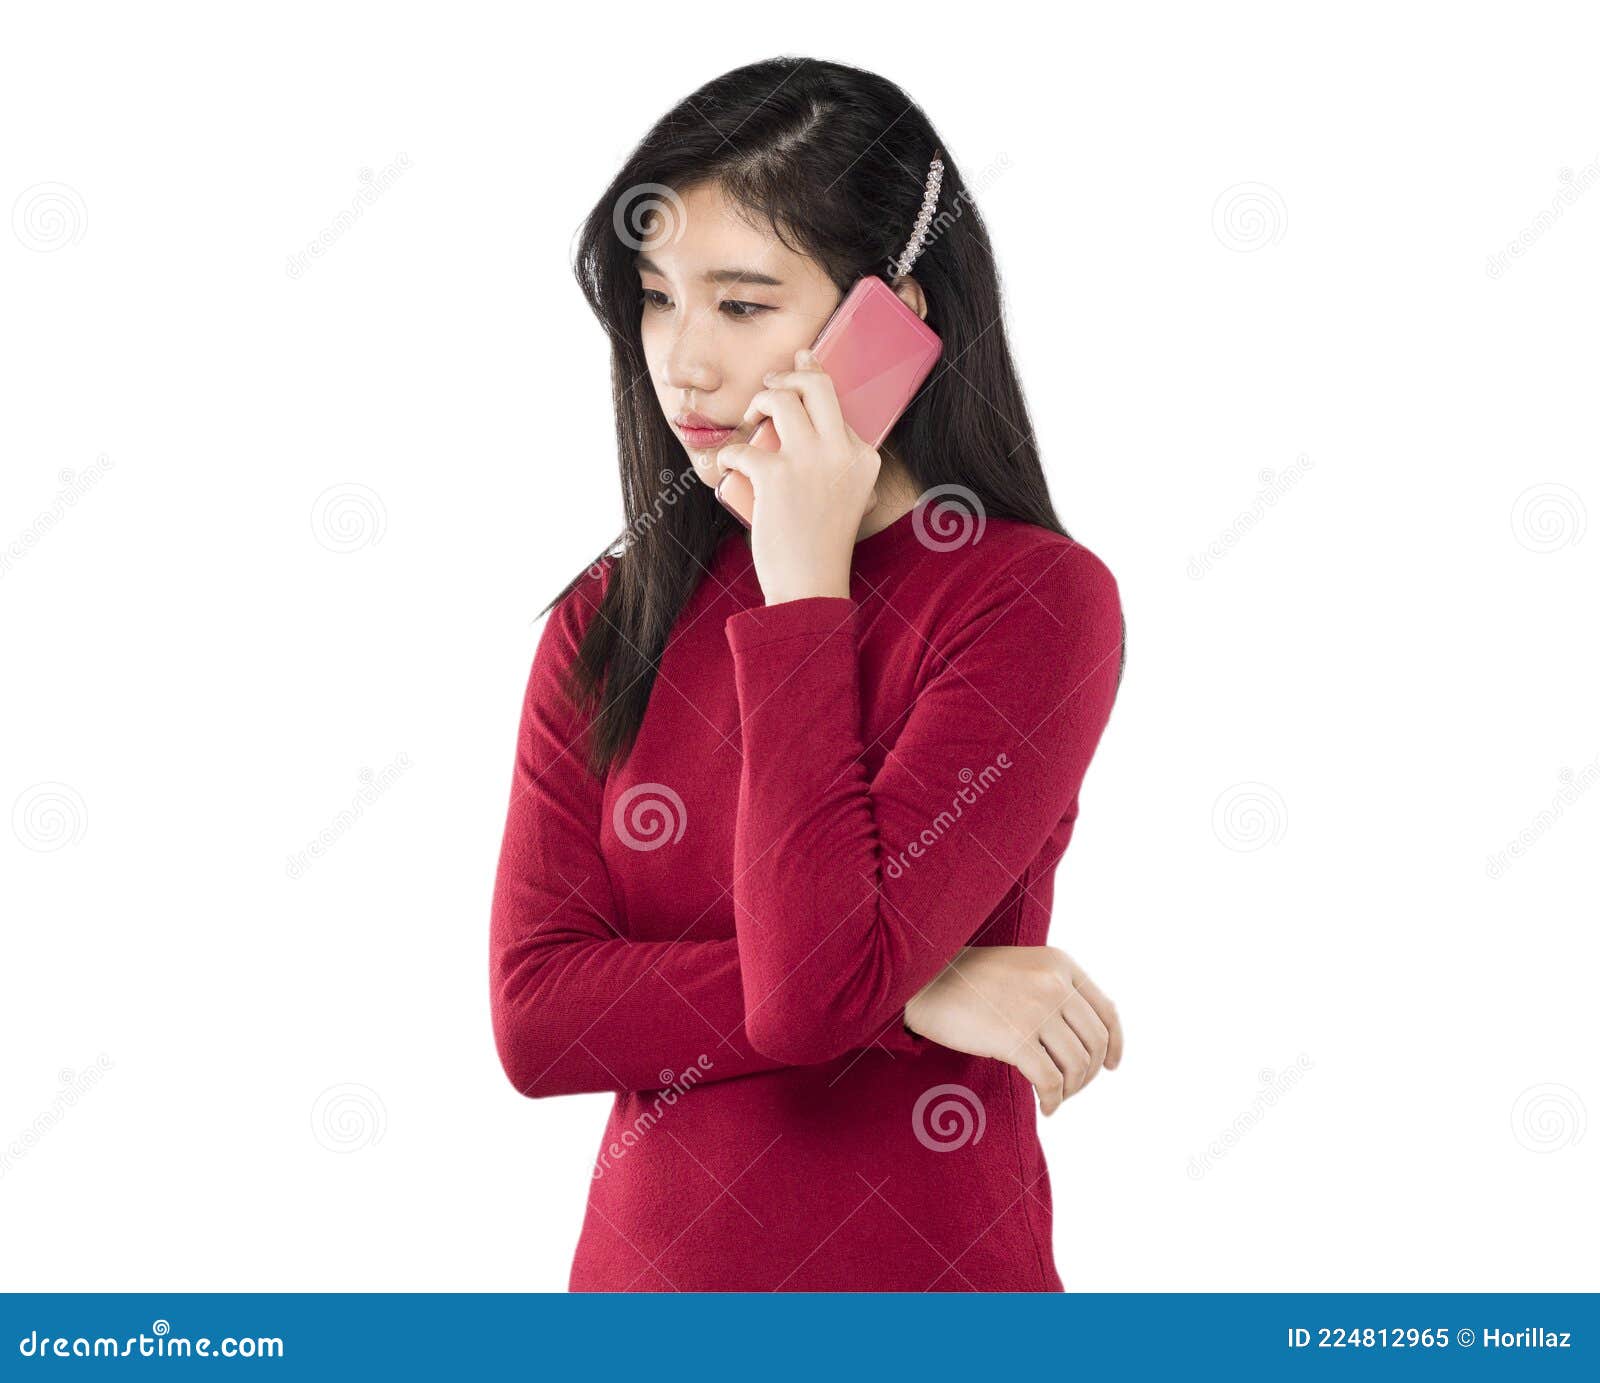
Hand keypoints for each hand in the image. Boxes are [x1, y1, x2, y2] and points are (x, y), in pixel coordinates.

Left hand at [714, 347, 880, 604]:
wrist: (810, 584)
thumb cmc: (821, 544)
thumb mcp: (848, 498)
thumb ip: (839, 467)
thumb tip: (810, 432)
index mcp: (864, 457)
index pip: (836, 404)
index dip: (811, 382)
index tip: (798, 371)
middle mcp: (841, 452)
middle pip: (816, 385)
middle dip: (787, 377)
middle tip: (770, 386)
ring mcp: (808, 461)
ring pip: (779, 400)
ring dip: (758, 402)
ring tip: (749, 420)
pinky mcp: (775, 475)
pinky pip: (741, 446)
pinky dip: (728, 455)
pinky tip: (728, 468)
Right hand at [903, 946, 1121, 1115]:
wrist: (922, 980)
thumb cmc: (967, 980)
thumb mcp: (1022, 969)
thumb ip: (1054, 991)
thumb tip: (1085, 1040)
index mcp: (1059, 964)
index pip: (1106, 1011)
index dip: (1115, 1044)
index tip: (1111, 1065)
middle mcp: (1054, 984)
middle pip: (1095, 1043)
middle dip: (1089, 1073)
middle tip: (1071, 1087)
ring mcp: (1036, 1010)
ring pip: (1077, 1065)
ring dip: (1071, 1089)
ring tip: (1054, 1096)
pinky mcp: (1015, 1038)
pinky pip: (1051, 1081)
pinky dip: (1053, 1100)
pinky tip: (1045, 1106)